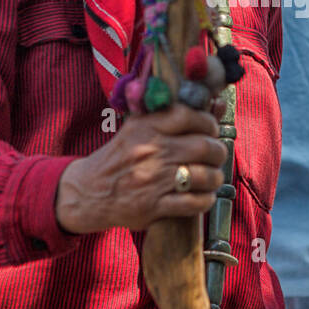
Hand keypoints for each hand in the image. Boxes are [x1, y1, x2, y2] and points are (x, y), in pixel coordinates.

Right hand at [56, 103, 226, 233]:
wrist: (90, 191)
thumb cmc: (121, 157)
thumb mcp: (139, 128)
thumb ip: (174, 115)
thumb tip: (216, 102)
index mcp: (146, 127)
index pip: (188, 116)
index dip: (208, 122)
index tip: (210, 130)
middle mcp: (150, 151)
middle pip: (203, 147)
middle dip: (218, 152)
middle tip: (216, 155)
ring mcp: (153, 180)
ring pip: (203, 176)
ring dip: (215, 177)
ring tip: (213, 177)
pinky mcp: (153, 206)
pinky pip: (193, 203)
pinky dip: (205, 200)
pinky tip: (204, 196)